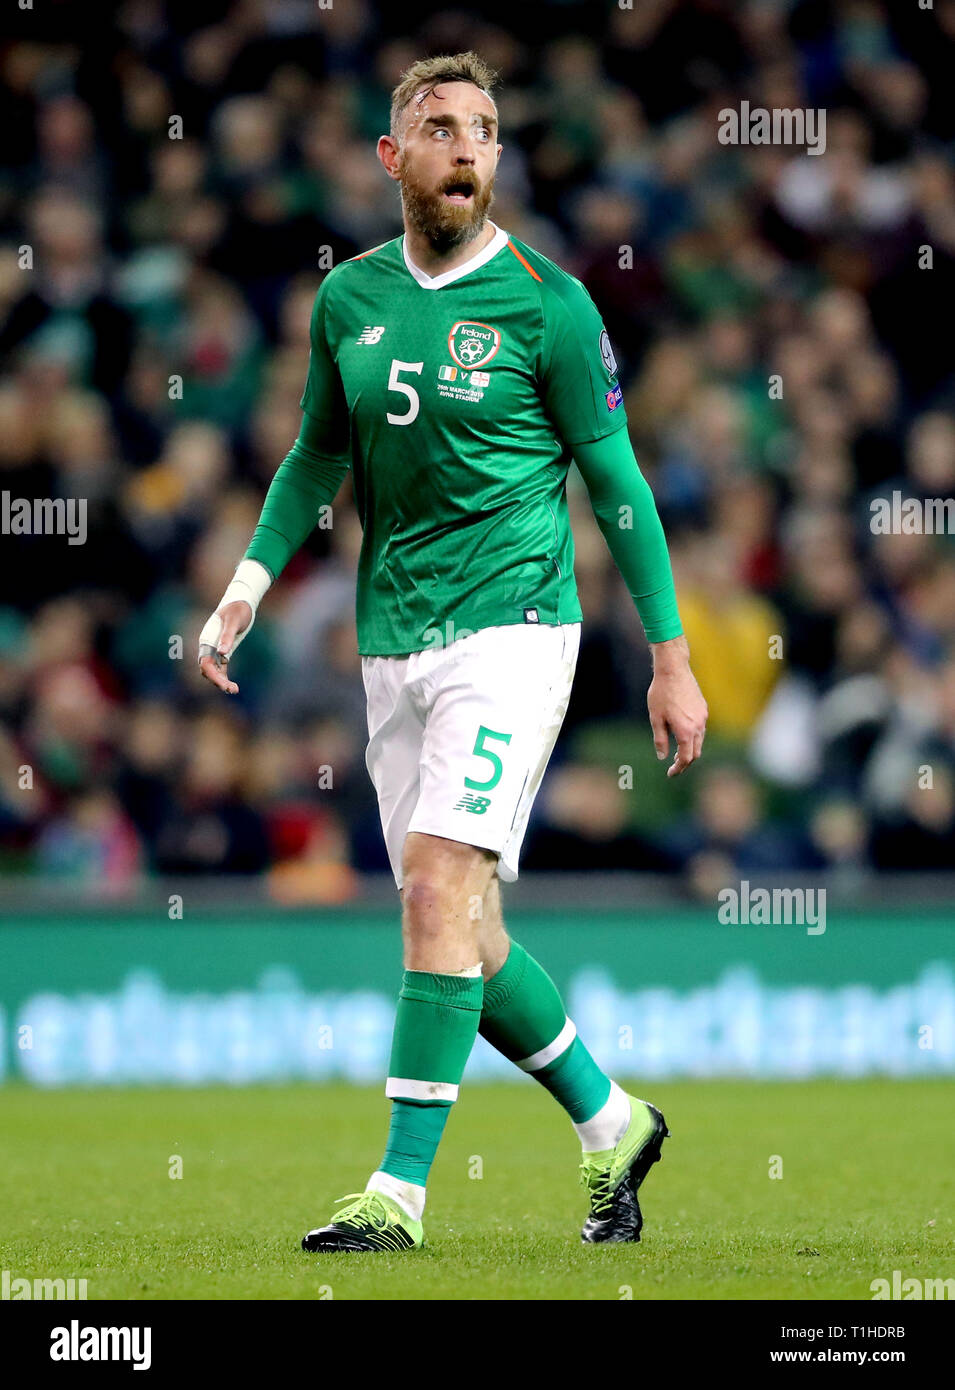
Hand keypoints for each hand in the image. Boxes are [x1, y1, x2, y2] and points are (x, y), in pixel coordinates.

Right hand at [198, 599, 252, 694]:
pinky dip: (224, 677)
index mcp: (207, 639)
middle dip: (218, 681)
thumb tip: (222, 654)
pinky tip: (233, 686)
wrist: (241, 602)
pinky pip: (220, 668)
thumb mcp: (233, 621)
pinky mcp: (223, 651)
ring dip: (221, 681)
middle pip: (208, 669)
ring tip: (234, 690)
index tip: (224, 684)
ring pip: (213, 671)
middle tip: (232, 689)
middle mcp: (208, 646)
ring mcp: (214, 649)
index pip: (205, 662)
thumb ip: (227, 636)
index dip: (213, 675)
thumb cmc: (237, 610)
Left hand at [647, 635, 707, 777]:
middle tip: (673, 766)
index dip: (678, 769)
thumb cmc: (661, 693)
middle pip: (695, 752)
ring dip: (689, 749)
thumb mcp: (656, 719)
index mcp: (686, 731)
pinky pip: (701, 729)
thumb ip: (660, 740)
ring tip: (676, 752)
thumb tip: (663, 757)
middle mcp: (698, 726)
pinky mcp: (703, 709)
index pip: (686, 758)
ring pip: (700, 741)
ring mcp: (703, 717)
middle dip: (685, 762)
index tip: (670, 774)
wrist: (674, 670)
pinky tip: (682, 734)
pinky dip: (693, 737)